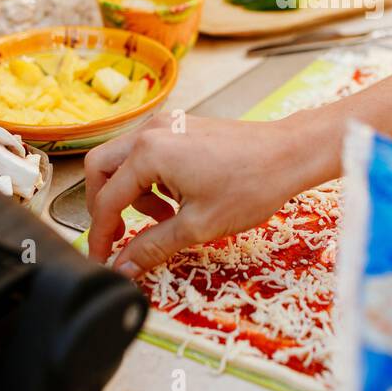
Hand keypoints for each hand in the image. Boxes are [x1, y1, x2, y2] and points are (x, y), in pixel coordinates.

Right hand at [84, 110, 317, 272]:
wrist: (290, 154)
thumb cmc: (252, 183)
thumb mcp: (197, 226)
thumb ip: (152, 246)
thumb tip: (124, 265)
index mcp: (149, 153)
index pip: (106, 200)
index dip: (101, 235)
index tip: (103, 257)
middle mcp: (152, 131)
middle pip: (102, 168)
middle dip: (106, 205)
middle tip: (121, 234)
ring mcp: (166, 125)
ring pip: (125, 159)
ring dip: (133, 192)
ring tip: (165, 218)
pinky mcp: (181, 126)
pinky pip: (148, 152)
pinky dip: (151, 178)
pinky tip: (178, 199)